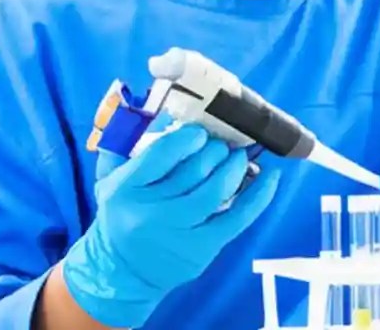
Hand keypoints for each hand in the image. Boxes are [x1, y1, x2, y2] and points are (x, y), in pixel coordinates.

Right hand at [61, 124, 279, 327]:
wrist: (122, 271)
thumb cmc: (119, 216)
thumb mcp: (108, 178)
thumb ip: (123, 142)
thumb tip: (155, 108)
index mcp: (126, 188)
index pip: (162, 154)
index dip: (187, 137)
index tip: (199, 132)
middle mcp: (152, 210)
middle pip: (194, 169)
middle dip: (215, 149)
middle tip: (222, 143)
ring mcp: (179, 231)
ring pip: (217, 190)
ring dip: (235, 166)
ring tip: (239, 156)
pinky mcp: (203, 247)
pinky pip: (238, 217)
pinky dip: (258, 195)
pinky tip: (270, 177)